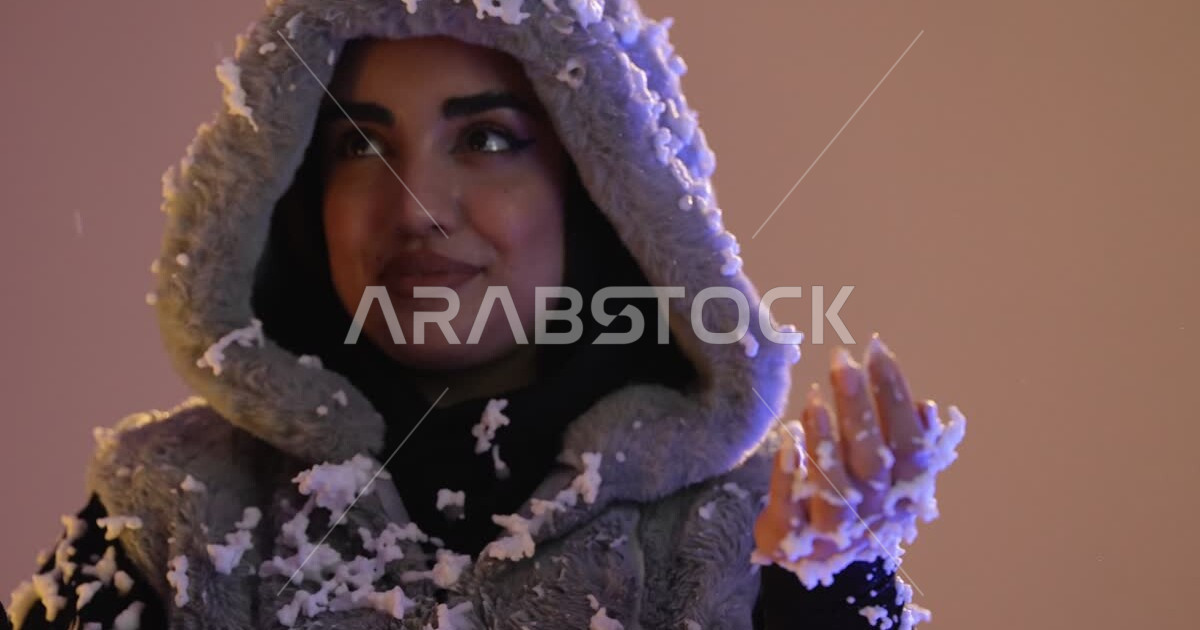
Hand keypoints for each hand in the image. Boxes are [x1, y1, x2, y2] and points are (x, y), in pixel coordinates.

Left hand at [751, 334, 965, 588]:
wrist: (815, 555)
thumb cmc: (856, 497)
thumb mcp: (889, 475)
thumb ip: (908, 441)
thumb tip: (926, 409)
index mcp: (904, 491)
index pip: (910, 441)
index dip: (896, 396)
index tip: (877, 350)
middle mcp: (874, 511)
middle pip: (872, 460)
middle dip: (859, 408)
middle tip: (842, 361)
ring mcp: (834, 529)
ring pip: (834, 489)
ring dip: (825, 444)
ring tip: (814, 401)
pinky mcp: (792, 538)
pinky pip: (790, 507)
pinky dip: (788, 475)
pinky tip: (786, 440)